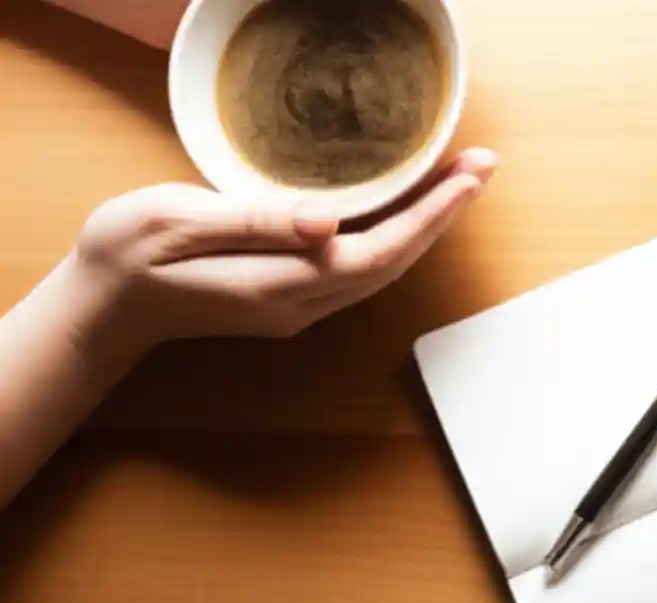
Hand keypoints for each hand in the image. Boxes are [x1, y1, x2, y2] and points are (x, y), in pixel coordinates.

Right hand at [66, 148, 496, 353]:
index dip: (430, 215)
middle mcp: (300, 305)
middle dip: (445, 214)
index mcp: (277, 283)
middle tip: (482, 165)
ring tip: (460, 180)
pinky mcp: (289, 300)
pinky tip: (409, 210)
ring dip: (427, 226)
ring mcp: (297, 308)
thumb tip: (329, 221)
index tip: (468, 177)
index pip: (378, 251)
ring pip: (382, 268)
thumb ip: (256, 222)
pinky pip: (361, 269)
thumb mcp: (179, 222)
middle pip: (394, 262)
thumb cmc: (129, 256)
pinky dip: (396, 236)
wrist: (101, 309)